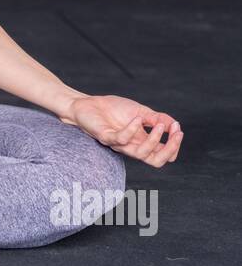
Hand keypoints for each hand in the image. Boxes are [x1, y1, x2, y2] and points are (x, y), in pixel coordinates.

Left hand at [67, 95, 181, 166]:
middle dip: (170, 149)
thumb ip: (157, 118)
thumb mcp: (140, 111)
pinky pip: (121, 139)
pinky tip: (137, 118)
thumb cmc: (113, 110)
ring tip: (160, 124)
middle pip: (155, 161)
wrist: (87, 104)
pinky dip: (132, 129)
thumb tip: (174, 123)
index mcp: (141, 142)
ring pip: (140, 154)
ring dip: (154, 140)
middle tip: (177, 132)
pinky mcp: (106, 137)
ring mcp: (119, 144)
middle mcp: (131, 146)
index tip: (178, 129)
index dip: (173, 147)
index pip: (162, 155)